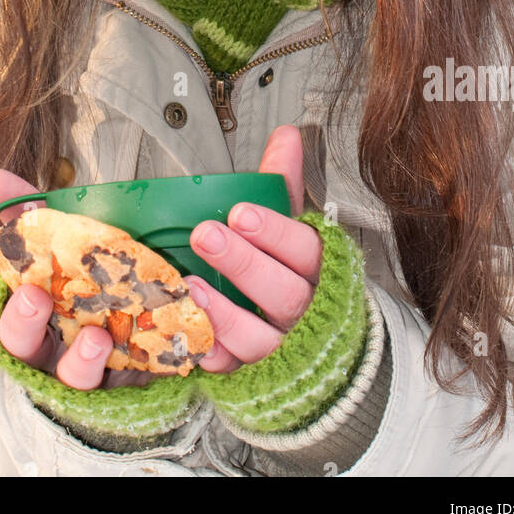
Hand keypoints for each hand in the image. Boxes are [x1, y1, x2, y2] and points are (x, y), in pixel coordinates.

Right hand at [0, 169, 159, 388]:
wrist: (143, 304)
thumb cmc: (83, 272)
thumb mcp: (58, 238)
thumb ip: (23, 210)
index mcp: (37, 325)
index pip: (14, 331)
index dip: (19, 317)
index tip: (30, 291)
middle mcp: (58, 356)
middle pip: (36, 361)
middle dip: (37, 336)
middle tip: (47, 305)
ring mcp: (96, 373)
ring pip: (79, 380)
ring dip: (85, 361)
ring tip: (99, 337)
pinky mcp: (136, 378)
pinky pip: (140, 380)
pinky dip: (148, 366)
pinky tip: (159, 348)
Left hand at [184, 125, 322, 371]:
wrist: (320, 346)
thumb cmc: (298, 275)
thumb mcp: (292, 228)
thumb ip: (284, 185)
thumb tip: (285, 135)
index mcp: (321, 270)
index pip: (307, 250)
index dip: (275, 232)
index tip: (241, 212)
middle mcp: (309, 312)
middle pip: (284, 292)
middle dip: (244, 264)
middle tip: (205, 234)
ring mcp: (287, 350)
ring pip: (263, 338)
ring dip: (226, 313)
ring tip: (192, 285)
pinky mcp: (262, 378)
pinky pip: (240, 374)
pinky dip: (218, 359)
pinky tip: (195, 344)